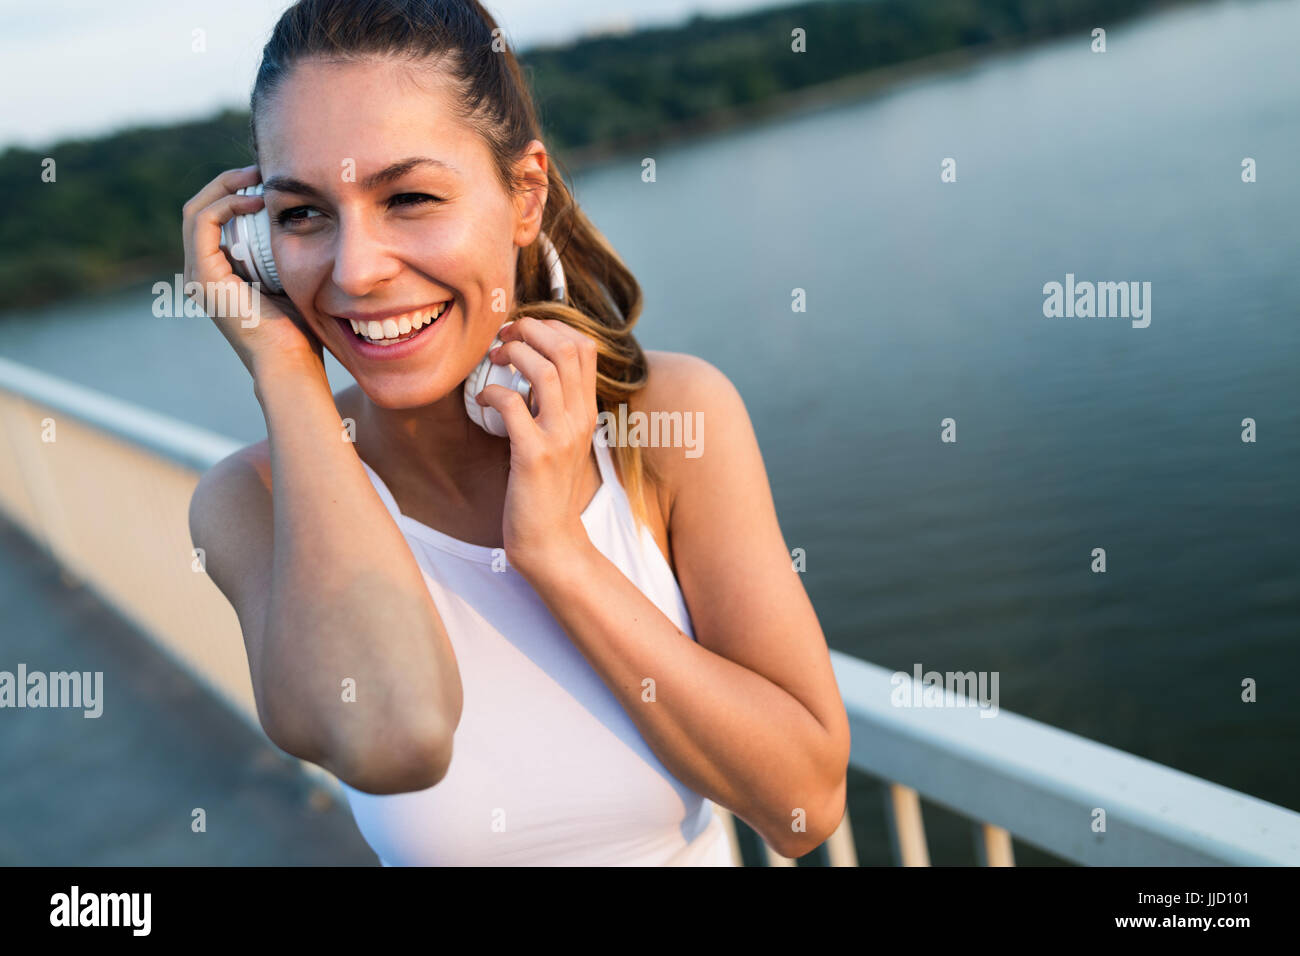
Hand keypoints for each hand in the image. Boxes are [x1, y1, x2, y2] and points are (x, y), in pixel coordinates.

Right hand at [182, 164, 323, 378]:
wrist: (292, 362)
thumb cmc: (300, 331)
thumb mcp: (291, 281)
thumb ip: (283, 256)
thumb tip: (301, 222)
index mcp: (218, 274)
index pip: (215, 219)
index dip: (236, 191)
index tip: (270, 179)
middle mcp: (201, 273)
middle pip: (201, 209)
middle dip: (229, 182)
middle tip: (262, 168)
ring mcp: (198, 275)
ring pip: (197, 210)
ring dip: (226, 186)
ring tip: (258, 176)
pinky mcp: (203, 276)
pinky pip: (204, 223)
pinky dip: (226, 203)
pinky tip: (255, 198)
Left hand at [476, 316, 600, 575]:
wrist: (551, 540)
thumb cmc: (546, 488)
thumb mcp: (562, 440)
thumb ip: (556, 405)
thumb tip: (529, 368)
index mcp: (587, 410)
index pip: (584, 346)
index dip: (550, 327)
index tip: (521, 334)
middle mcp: (580, 418)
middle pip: (568, 347)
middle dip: (530, 330)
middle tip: (503, 339)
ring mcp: (559, 436)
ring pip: (545, 369)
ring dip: (513, 353)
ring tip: (494, 361)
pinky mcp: (534, 455)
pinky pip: (512, 405)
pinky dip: (492, 393)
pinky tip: (482, 400)